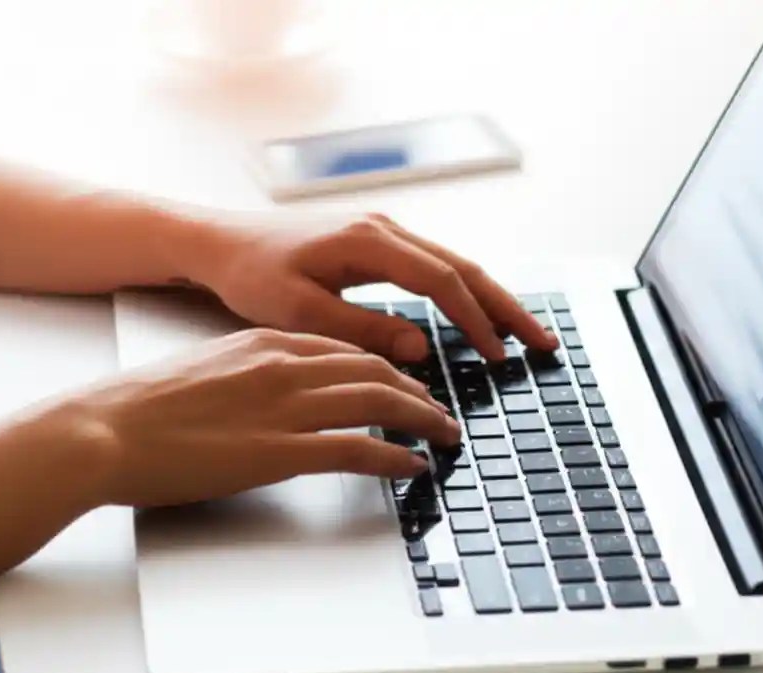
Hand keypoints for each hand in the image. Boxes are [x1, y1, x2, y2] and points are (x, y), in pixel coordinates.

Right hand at [70, 328, 460, 507]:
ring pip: (378, 402)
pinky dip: (395, 456)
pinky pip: (358, 448)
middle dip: (417, 390)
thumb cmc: (140, 407)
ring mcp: (285, 407)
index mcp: (265, 342)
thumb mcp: (205, 370)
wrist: (101, 429)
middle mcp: (284, 365)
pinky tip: (413, 466)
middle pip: (375, 369)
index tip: (406, 380)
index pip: (346, 348)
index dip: (387, 366)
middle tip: (440, 409)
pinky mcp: (279, 452)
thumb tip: (274, 397)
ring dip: (422, 419)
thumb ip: (250, 375)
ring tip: (444, 435)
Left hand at [171, 212, 558, 362]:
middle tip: (543, 341)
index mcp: (370, 242)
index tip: (499, 354)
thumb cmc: (250, 275)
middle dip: (506, 306)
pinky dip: (463, 292)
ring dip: (490, 299)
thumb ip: (362, 330)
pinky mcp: (375, 243)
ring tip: (524, 331)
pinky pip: (433, 266)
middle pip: (463, 266)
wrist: (219, 243)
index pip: (442, 281)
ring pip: (454, 264)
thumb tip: (420, 347)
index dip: (475, 320)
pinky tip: (476, 314)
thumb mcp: (300, 311)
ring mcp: (382, 232)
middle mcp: (384, 229)